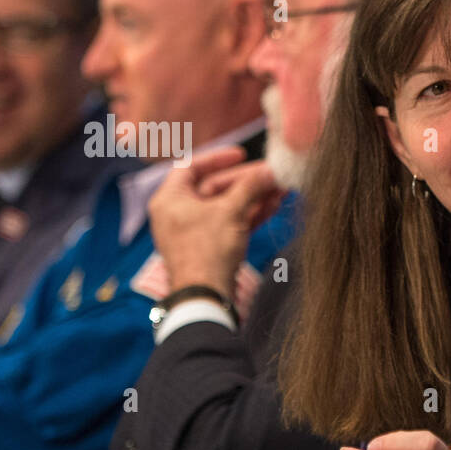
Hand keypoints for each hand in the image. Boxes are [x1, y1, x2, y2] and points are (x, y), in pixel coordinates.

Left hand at [147, 146, 283, 295]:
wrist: (205, 295)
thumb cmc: (207, 250)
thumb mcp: (230, 211)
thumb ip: (251, 187)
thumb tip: (271, 170)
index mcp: (170, 198)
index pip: (191, 166)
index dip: (218, 158)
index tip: (242, 154)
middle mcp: (178, 212)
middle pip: (215, 187)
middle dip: (246, 181)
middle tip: (272, 174)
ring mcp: (194, 231)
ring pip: (226, 206)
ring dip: (253, 197)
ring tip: (280, 189)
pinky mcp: (210, 247)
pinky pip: (230, 223)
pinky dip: (249, 215)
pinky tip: (273, 206)